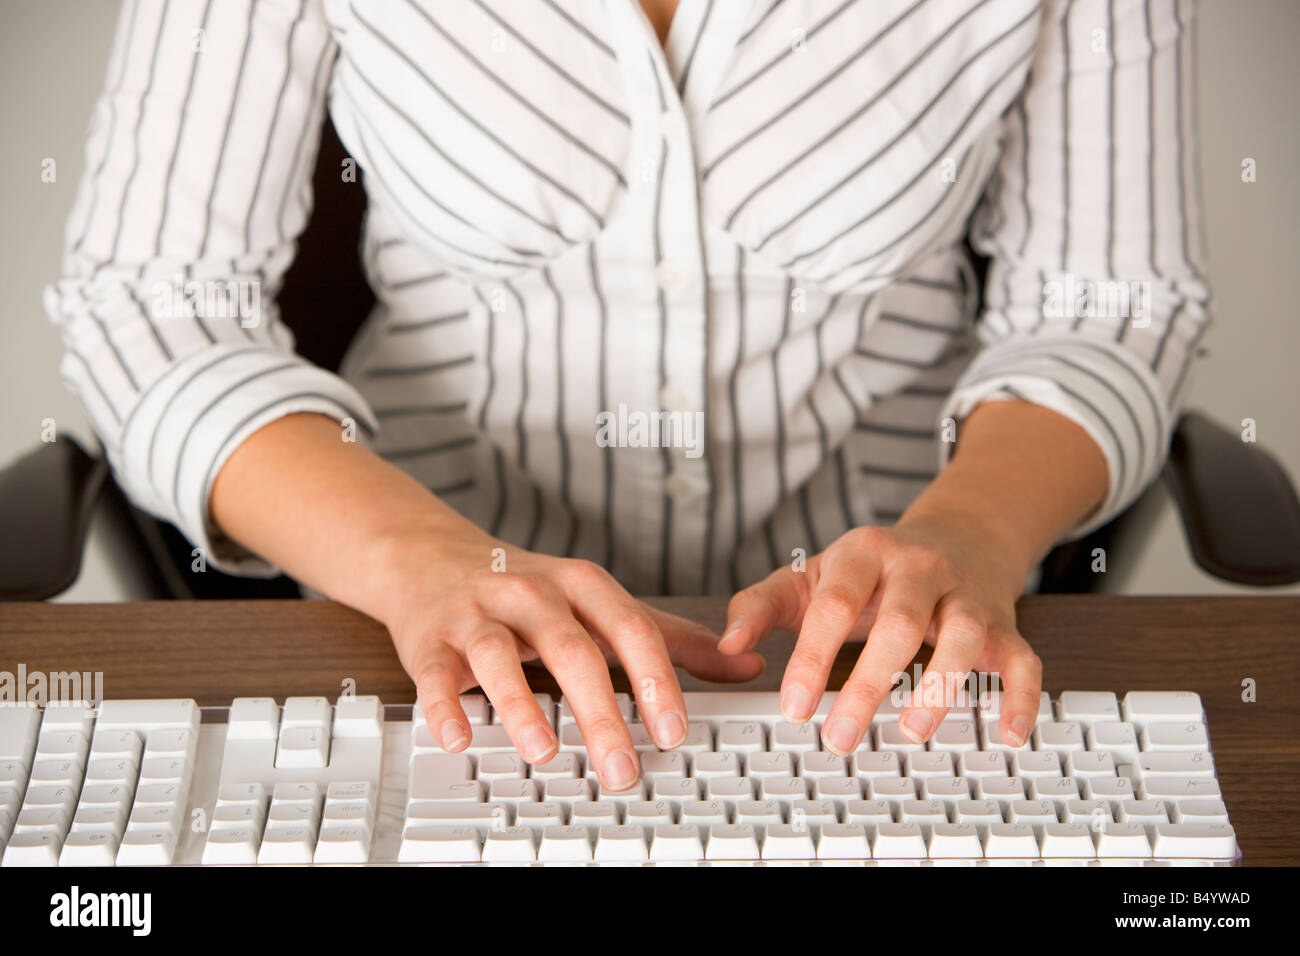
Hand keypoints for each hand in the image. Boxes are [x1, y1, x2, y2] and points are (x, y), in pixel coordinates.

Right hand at [372, 516, 763, 789]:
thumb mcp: (601, 604)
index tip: (674, 729)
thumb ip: (671, 638)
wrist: (432, 558)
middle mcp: (531, 593)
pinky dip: (444, 706)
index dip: (655, 678)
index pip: (629, 628)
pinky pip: (435, 673)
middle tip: (622, 768)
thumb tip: (746, 664)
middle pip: (572, 649)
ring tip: (545, 752)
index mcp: (581, 585)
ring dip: (521, 706)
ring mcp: (477, 614)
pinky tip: (459, 738)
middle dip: (601, 712)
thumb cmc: (528, 591)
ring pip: (499, 656)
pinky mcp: (429, 638)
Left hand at [718, 512, 1041, 755]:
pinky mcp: (1003, 623)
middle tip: (840, 737)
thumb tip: (726, 647)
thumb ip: (760, 606)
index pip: (835, 604)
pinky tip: (1008, 732)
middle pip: (899, 624)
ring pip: (963, 635)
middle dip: (868, 684)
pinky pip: (1021, 657)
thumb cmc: (870, 572)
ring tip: (910, 730)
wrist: (956, 536)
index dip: (811, 656)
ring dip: (940, 685)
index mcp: (864, 553)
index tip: (794, 706)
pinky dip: (1020, 695)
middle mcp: (919, 568)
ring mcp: (965, 595)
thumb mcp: (810, 577)